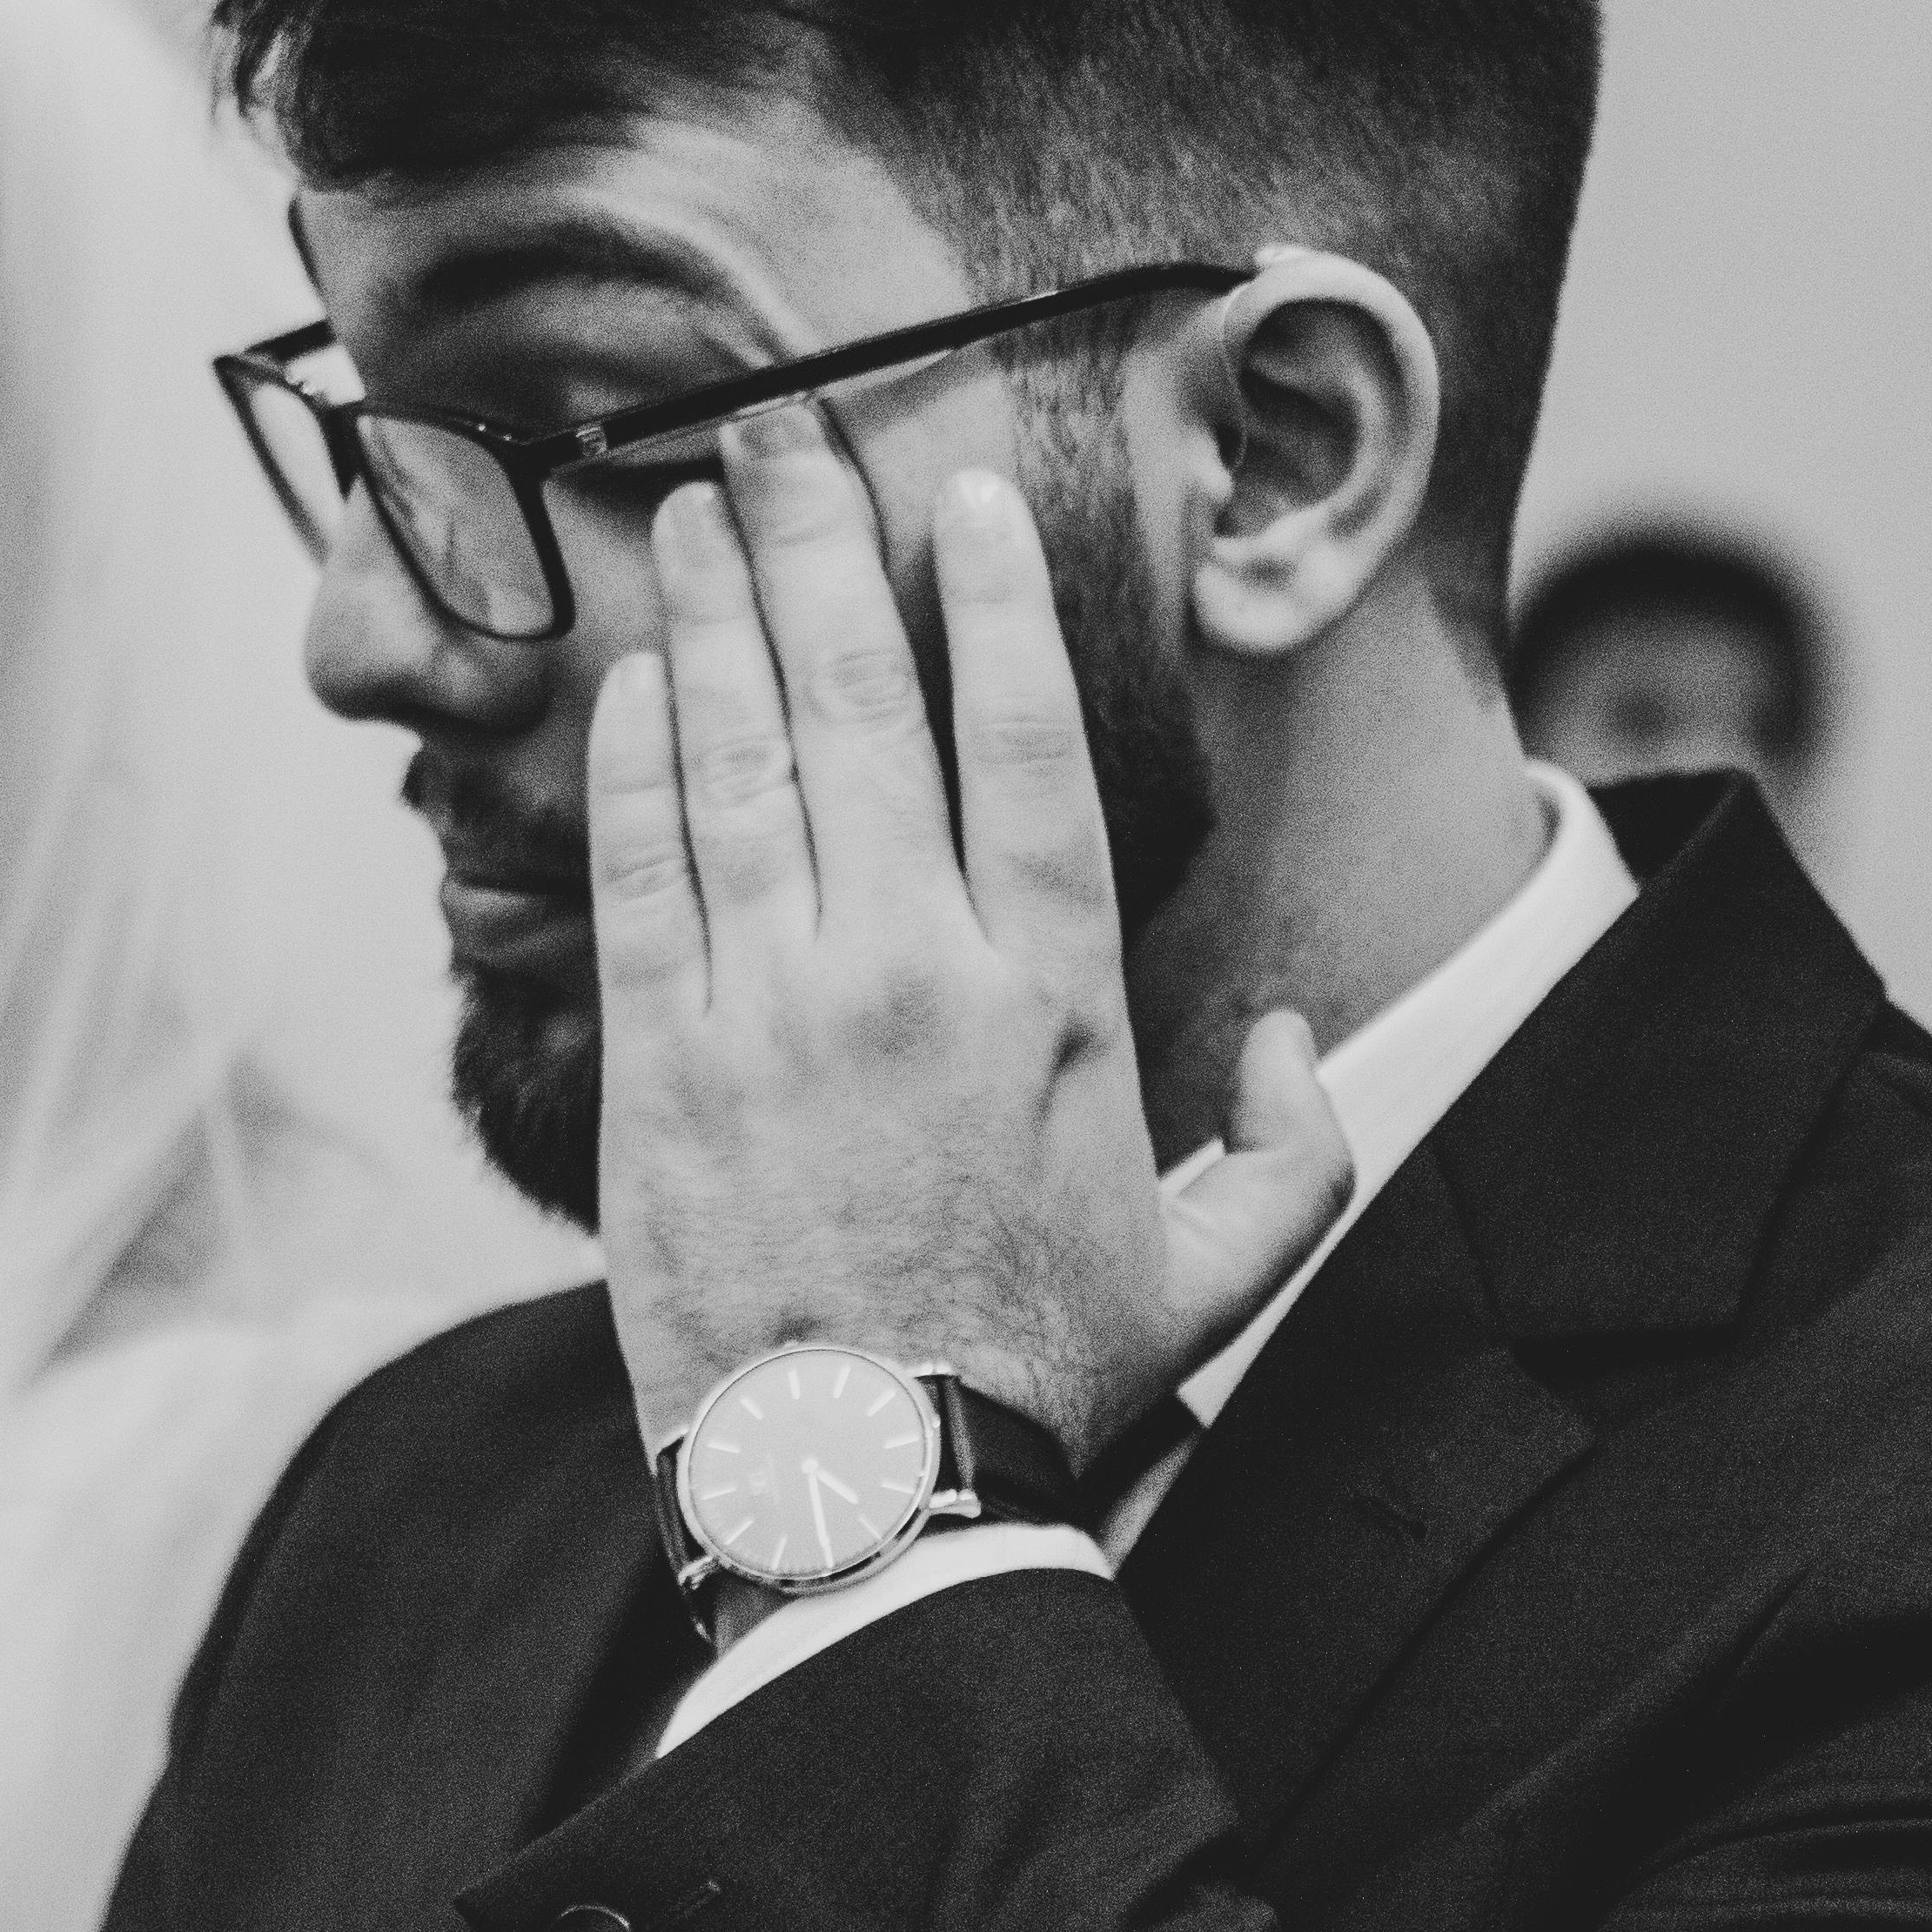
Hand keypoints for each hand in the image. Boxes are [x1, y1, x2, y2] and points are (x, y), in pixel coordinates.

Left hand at [590, 405, 1352, 1462]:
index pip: (1025, 746)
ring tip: (690, 507)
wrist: (868, 1500)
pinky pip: (638, 875)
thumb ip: (1290, 1149)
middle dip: (816, 549)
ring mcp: (770, 1010)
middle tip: (778, 432)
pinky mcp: (657, 1067)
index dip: (994, 604)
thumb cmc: (1039, 1381)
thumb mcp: (1213, 1276)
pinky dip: (632, 762)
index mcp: (1050, 999)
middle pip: (857, 710)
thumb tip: (1301, 1040)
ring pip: (735, 762)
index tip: (963, 498)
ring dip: (710, 618)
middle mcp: (909, 972)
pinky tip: (630, 677)